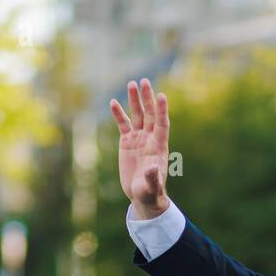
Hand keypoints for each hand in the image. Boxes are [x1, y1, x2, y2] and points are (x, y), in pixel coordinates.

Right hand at [109, 78, 170, 218]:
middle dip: (147, 98)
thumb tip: (153, 167)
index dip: (162, 111)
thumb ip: (153, 177)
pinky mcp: (127, 142)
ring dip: (134, 100)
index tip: (161, 96)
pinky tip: (113, 102)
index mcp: (159, 146)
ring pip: (137, 115)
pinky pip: (123, 124)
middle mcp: (150, 138)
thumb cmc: (150, 191)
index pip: (162, 124)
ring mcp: (139, 138)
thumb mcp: (152, 186)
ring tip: (131, 84)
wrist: (142, 194)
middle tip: (144, 82)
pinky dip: (118, 114)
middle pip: (150, 114)